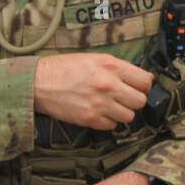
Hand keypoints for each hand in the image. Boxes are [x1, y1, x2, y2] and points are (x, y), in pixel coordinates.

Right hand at [34, 53, 154, 129]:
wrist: (38, 82)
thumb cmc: (64, 68)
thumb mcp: (94, 58)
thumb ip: (117, 68)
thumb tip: (137, 78)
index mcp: (112, 66)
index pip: (146, 81)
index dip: (143, 85)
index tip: (138, 86)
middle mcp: (109, 85)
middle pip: (140, 101)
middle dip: (134, 100)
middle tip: (124, 98)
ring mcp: (100, 104)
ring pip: (129, 116)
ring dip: (122, 112)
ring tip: (111, 106)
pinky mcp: (90, 119)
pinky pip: (112, 126)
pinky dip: (108, 122)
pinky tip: (99, 113)